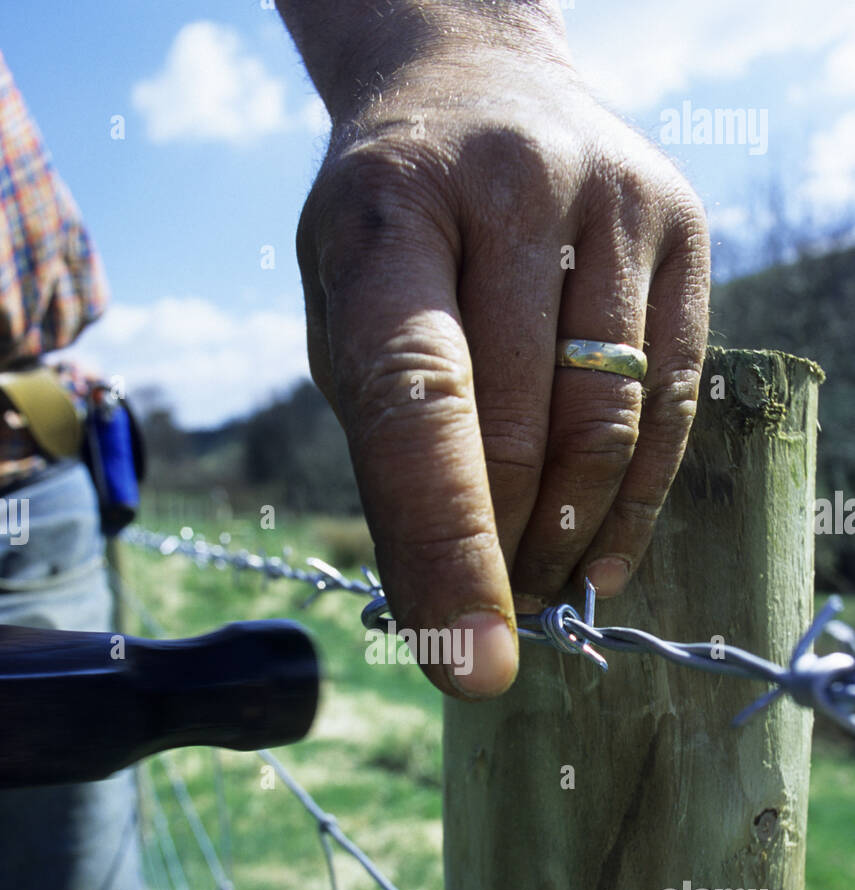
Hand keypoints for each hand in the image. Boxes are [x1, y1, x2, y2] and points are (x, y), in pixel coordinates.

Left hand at [291, 3, 710, 697]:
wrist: (478, 89)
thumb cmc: (394, 231)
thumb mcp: (344, 314)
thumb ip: (387, 444)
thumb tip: (442, 607)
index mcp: (390, 214)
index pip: (420, 399)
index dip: (444, 542)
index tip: (466, 662)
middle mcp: (510, 188)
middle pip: (522, 426)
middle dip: (503, 554)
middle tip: (489, 624)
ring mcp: (612, 200)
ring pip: (610, 423)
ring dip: (570, 537)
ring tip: (536, 592)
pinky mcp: (683, 228)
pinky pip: (675, 402)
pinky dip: (635, 500)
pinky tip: (598, 557)